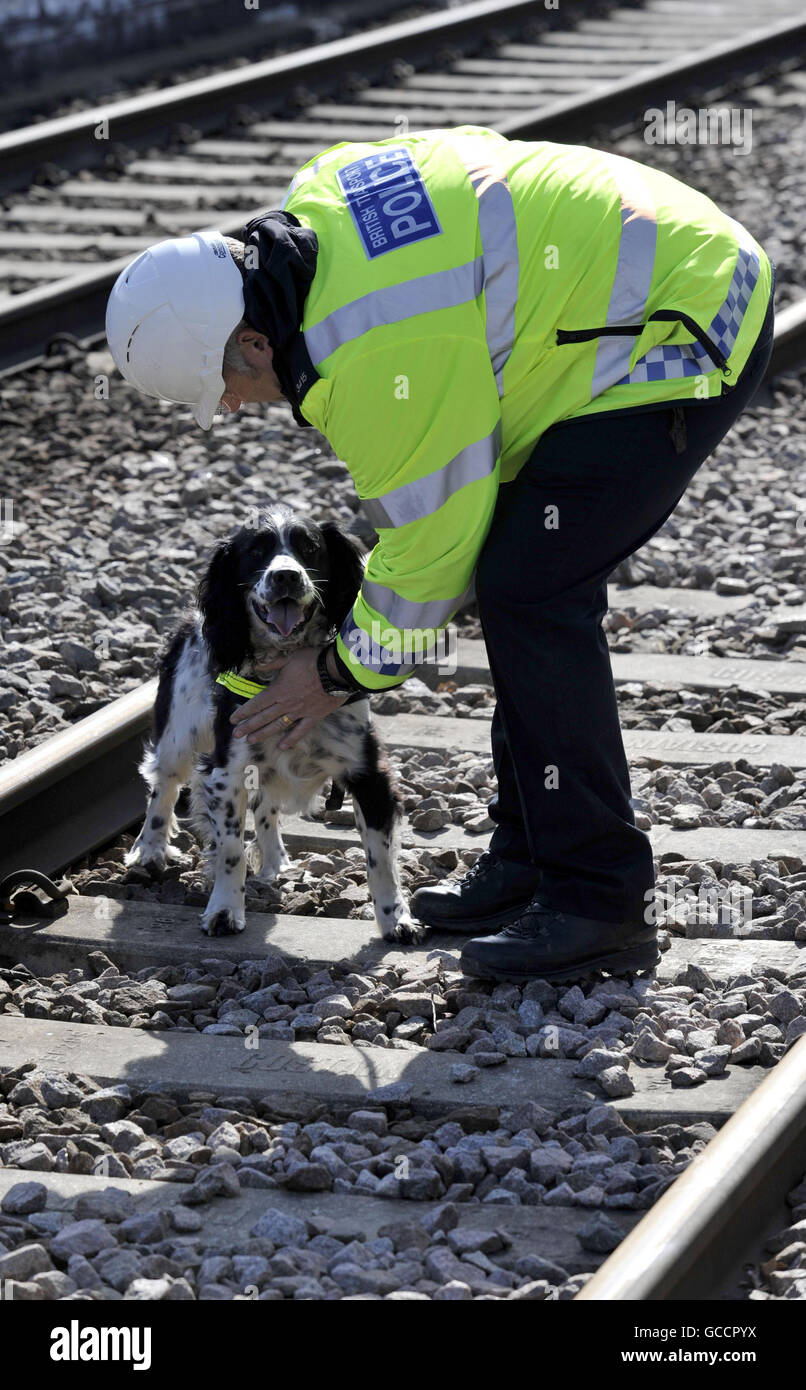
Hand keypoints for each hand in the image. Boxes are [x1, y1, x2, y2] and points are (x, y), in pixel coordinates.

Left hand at [230, 647, 347, 748]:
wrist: (336, 671)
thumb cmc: (312, 661)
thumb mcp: (289, 658)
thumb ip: (271, 664)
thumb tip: (255, 666)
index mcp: (277, 690)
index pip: (256, 704)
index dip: (244, 712)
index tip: (233, 719)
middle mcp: (285, 704)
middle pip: (263, 717)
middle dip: (248, 726)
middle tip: (236, 735)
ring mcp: (299, 712)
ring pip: (278, 726)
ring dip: (263, 734)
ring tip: (251, 740)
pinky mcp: (313, 717)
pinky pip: (300, 731)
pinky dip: (291, 740)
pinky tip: (282, 747)